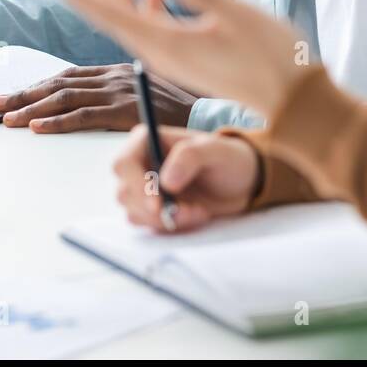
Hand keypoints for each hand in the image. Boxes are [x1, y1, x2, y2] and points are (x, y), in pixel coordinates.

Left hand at [0, 63, 196, 133]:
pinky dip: (57, 121)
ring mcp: (118, 90)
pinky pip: (84, 115)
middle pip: (58, 84)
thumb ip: (120, 95)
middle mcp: (112, 76)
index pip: (65, 76)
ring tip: (6, 120)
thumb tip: (94, 108)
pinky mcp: (126, 109)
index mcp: (114, 70)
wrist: (212, 110)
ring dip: (31, 109)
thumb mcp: (146, 93)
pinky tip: (37, 128)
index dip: (35, 85)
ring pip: (65, 97)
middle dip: (23, 96)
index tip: (9, 96)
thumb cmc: (182, 107)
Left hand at [47, 0, 307, 117]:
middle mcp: (159, 52)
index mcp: (166, 44)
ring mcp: (170, 56)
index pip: (109, 12)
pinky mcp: (184, 56)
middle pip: (106, 14)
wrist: (293, 101)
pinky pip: (152, 25)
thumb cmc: (272, 58)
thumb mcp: (238, 18)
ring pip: (127, 18)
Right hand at [114, 125, 261, 231]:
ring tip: (198, 210)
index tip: (157, 205)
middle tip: (188, 211)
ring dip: (166, 219)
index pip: (124, 163)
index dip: (135, 185)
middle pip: (125, 192)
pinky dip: (171, 226)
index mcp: (147, 140)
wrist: (242, 183)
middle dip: (155, 209)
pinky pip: (148, 225)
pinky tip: (194, 215)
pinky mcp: (151, 209)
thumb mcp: (215, 151)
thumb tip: (165, 181)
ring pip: (135, 212)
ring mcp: (143, 188)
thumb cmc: (228, 158)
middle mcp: (140, 164)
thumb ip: (190, 157)